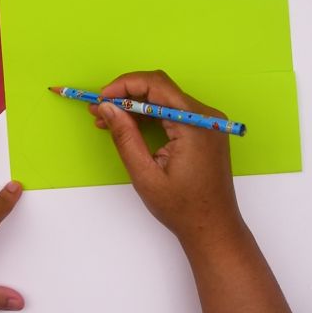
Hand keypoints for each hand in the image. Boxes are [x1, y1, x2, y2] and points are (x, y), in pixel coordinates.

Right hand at [88, 70, 244, 252]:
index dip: (124, 85)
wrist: (213, 227)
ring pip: (164, 100)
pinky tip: (128, 126)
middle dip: (126, 96)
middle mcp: (206, 116)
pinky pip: (173, 113)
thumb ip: (125, 137)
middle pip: (160, 90)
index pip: (156, 85)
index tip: (101, 97)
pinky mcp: (204, 130)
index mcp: (195, 124)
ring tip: (106, 119)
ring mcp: (207, 122)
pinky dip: (149, 117)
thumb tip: (107, 108)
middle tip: (98, 109)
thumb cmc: (183, 208)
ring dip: (135, 107)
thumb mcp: (145, 174)